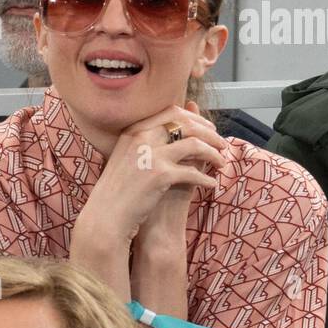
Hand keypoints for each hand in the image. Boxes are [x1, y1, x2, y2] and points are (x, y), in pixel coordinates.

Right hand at [79, 102, 224, 250]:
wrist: (106, 214)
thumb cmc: (118, 188)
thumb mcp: (127, 156)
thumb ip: (145, 140)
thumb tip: (169, 130)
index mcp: (133, 131)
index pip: (171, 112)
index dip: (195, 119)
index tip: (207, 128)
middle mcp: (142, 138)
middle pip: (186, 125)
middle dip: (209, 133)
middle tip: (222, 144)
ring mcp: (151, 155)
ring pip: (195, 145)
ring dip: (213, 153)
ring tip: (221, 162)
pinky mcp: (160, 175)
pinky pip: (193, 172)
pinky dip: (206, 179)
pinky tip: (211, 185)